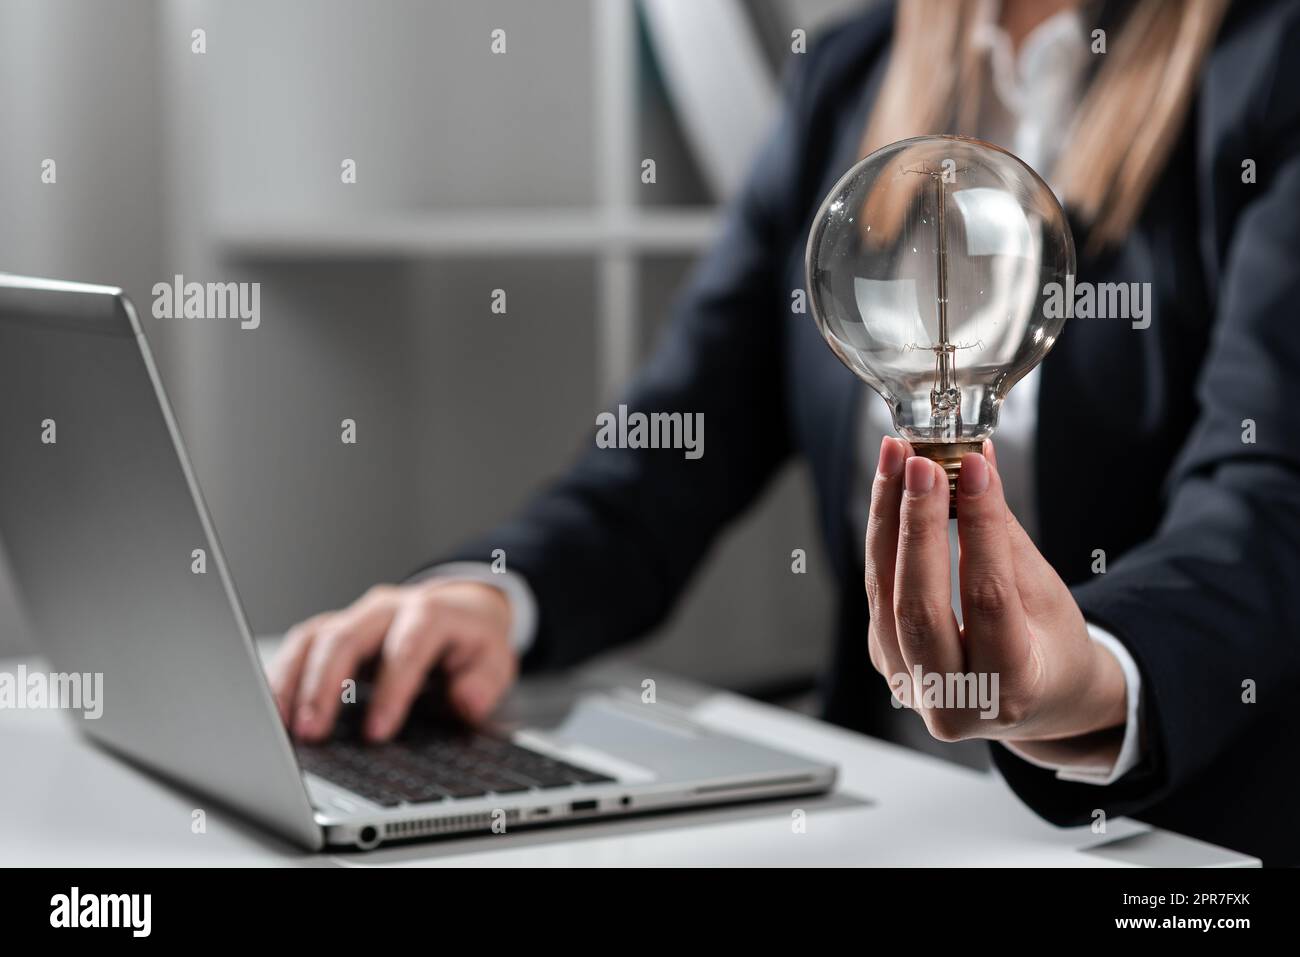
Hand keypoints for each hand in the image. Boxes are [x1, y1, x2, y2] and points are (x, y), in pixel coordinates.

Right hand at [267, 580, 516, 742]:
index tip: (377, 733)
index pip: (406, 648)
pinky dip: (284, 677)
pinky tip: (276, 711)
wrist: (460, 609)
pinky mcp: (334, 629)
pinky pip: (301, 646)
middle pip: (346, 637)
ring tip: (283, 727)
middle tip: (313, 733)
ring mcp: (356, 616)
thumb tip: (465, 700)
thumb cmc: (471, 641)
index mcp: (430, 613)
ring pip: (314, 638)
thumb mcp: (495, 660)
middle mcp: (386, 609)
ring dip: (294, 683)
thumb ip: (485, 682)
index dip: (391, 690)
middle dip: (325, 687)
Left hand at [865, 436, 1126, 751]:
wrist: (1036, 700)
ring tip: (896, 460)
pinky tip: (890, 491)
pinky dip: (882, 537)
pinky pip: (878, 592)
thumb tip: (975, 463)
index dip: (979, 528)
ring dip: (886, 519)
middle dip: (917, 525)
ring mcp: (909, 686)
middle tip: (920, 463)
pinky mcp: (885, 659)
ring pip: (885, 596)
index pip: (987, 599)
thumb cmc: (1050, 647)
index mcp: (1011, 689)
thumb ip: (1004, 535)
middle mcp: (952, 702)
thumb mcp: (1046, 597)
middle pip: (919, 607)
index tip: (973, 469)